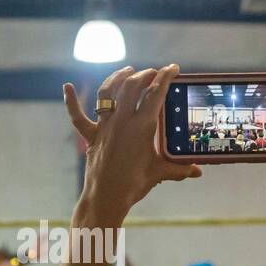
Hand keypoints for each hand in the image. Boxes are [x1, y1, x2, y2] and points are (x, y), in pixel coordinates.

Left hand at [64, 65, 198, 223]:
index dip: (165, 77)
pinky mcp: (91, 136)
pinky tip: (67, 87)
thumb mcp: (160, 173)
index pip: (156, 93)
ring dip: (117, 77)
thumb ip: (180, 169)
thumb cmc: (135, 185)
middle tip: (153, 73)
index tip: (172, 68)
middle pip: (132, 86)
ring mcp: (105, 126)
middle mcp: (122, 121)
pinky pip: (78, 117)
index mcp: (142, 126)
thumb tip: (198, 172)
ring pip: (108, 92)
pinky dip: (72, 102)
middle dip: (144, 74)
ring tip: (127, 71)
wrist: (107, 198)